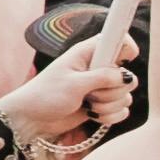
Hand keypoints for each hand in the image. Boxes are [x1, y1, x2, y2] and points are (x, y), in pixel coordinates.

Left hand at [1, 45, 131, 159]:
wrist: (31, 119)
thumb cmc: (45, 95)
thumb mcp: (73, 83)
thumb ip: (102, 77)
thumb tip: (126, 76)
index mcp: (87, 54)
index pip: (118, 40)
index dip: (127, 48)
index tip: (123, 62)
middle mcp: (97, 68)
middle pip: (128, 75)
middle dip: (112, 90)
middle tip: (89, 93)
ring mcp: (101, 88)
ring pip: (125, 96)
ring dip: (108, 105)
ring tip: (87, 105)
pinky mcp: (102, 105)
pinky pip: (122, 111)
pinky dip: (110, 117)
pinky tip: (93, 116)